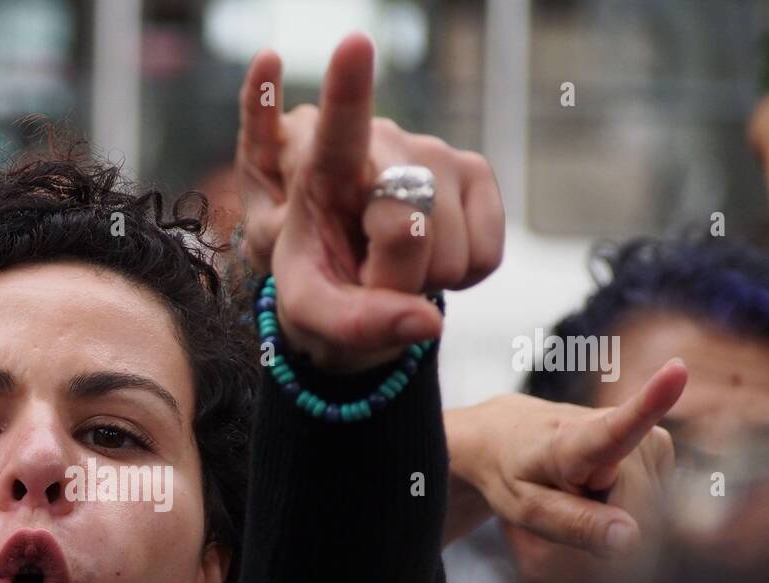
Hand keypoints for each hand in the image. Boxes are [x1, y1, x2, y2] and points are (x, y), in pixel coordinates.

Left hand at [250, 34, 504, 372]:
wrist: (360, 280)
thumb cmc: (321, 285)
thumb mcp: (311, 312)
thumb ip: (353, 323)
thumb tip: (427, 323)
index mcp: (324, 169)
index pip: (338, 130)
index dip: (348, 91)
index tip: (352, 45)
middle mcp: (384, 147)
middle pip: (407, 226)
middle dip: (389, 273)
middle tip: (364, 275)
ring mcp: (436, 155)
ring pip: (450, 250)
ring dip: (425, 280)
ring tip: (393, 265)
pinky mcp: (478, 174)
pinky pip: (486, 256)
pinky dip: (462, 278)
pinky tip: (431, 260)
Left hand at [444, 361, 686, 556]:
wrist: (505, 435)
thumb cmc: (511, 472)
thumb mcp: (526, 508)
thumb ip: (574, 524)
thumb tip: (631, 538)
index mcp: (575, 439)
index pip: (615, 428)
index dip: (650, 403)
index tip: (677, 370)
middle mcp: (616, 427)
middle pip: (638, 509)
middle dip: (609, 526)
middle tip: (571, 507)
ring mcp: (642, 434)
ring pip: (651, 507)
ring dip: (618, 516)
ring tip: (583, 495)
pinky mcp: (659, 444)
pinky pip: (657, 497)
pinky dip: (630, 505)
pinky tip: (605, 491)